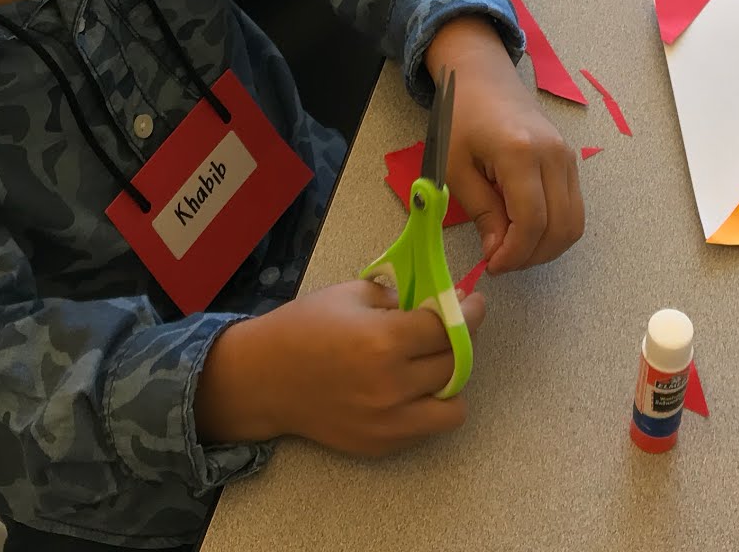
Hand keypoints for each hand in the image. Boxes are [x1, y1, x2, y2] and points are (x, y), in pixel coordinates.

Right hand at [196, 279, 486, 454]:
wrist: (264, 379)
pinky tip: (410, 387)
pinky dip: (428, 408)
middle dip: (460, 340)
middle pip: (456, 365)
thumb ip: (399, 298)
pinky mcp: (380, 445)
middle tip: (452, 327)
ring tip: (433, 364)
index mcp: (385, 341)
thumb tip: (438, 302)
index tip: (473, 302)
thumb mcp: (353, 293)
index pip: (450, 328)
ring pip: (452, 408)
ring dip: (450, 383)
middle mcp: (392, 386)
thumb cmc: (305, 327)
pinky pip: (426, 429)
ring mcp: (387, 422)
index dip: (468, 312)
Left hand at [425, 18, 585, 274]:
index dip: (515, 253)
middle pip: (560, 227)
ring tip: (513, 248)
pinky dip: (554, 229)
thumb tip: (498, 253)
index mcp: (521, 152)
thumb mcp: (456, 167)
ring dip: (546, 247)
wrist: (483, 78)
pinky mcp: (571, 160)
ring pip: (573, 222)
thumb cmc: (462, 117)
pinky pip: (573, 208)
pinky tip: (525, 230)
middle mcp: (554, 155)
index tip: (493, 264)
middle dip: (531, 256)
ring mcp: (567, 157)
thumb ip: (481, 211)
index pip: (532, 221)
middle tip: (502, 260)